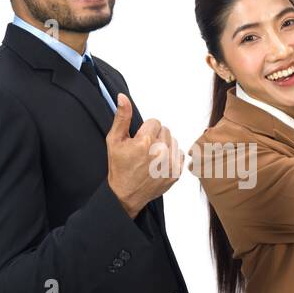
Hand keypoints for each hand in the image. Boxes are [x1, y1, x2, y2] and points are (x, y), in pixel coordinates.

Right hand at [106, 94, 180, 217]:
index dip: (145, 130)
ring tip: (151, 157)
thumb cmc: (119, 167)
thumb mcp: (114, 140)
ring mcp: (170, 164)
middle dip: (155, 136)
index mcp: (145, 141)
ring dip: (164, 146)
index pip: (155, 122)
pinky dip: (171, 157)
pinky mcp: (176, 173)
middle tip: (144, 149)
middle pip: (165, 130)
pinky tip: (159, 164)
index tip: (139, 141)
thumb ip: (122, 117)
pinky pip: (179, 154)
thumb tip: (123, 97)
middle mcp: (160, 152)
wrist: (125, 194)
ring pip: (173, 141)